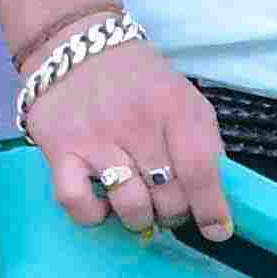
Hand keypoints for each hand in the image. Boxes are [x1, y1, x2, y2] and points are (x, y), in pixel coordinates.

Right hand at [27, 36, 231, 242]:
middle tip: (170, 207)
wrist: (76, 47)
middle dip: (175, 213)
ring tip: (141, 208)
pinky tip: (103, 205)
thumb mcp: (185, 99)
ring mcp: (95, 138)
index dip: (211, 208)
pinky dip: (93, 215)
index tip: (217, 230)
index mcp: (175, 109)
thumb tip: (217, 194)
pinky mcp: (59, 150)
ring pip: (130, 205)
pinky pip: (77, 202)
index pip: (200, 170)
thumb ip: (204, 142)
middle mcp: (136, 124)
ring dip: (141, 219)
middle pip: (168, 196)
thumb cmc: (139, 81)